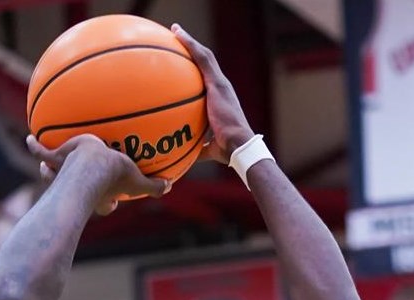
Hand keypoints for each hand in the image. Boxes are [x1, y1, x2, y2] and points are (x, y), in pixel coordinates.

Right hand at [26, 134, 169, 213]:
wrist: (92, 164)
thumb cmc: (114, 175)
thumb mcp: (137, 181)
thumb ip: (153, 186)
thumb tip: (170, 187)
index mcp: (101, 194)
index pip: (106, 204)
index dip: (110, 204)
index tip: (114, 202)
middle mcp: (80, 188)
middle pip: (78, 192)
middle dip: (79, 190)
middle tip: (76, 182)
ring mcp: (64, 174)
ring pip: (53, 173)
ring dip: (48, 170)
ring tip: (44, 164)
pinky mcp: (56, 159)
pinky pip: (41, 153)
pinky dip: (35, 146)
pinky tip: (29, 138)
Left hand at [169, 24, 254, 163]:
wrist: (238, 145)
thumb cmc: (227, 149)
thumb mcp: (209, 147)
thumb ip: (199, 147)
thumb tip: (187, 154)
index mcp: (221, 98)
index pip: (209, 77)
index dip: (198, 67)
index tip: (187, 61)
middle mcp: (222, 87)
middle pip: (206, 61)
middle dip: (193, 49)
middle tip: (178, 38)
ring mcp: (220, 83)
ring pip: (204, 55)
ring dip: (189, 41)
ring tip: (175, 30)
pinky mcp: (217, 83)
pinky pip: (202, 58)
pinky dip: (190, 45)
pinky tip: (178, 35)